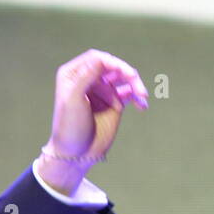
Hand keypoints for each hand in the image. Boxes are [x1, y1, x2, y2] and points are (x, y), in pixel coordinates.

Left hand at [44, 49, 147, 166]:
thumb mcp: (74, 100)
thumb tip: (100, 58)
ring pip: (123, 79)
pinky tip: (142, 106)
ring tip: (142, 96)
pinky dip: (138, 97)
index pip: (96, 59)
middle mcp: (87, 79)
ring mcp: (102, 91)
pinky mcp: (114, 103)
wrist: (76, 155)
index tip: (124, 72)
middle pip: (113, 67)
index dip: (112, 62)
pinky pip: (130, 93)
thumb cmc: (70, 127)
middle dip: (126, 73)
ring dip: (135, 84)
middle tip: (137, 83)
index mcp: (73, 75)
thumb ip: (86, 77)